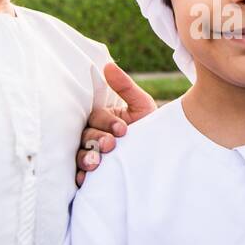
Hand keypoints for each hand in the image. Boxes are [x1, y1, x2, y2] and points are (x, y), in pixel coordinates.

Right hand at [75, 62, 157, 186]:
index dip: (107, 122)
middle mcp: (94, 136)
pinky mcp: (95, 174)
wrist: (164, 154)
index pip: (96, 117)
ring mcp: (93, 155)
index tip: (123, 129)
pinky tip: (85, 179)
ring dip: (85, 158)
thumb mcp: (142, 105)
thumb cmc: (151, 126)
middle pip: (85, 136)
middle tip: (110, 145)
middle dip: (97, 140)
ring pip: (80, 154)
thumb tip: (108, 65)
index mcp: (103, 119)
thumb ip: (125, 87)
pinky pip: (81, 176)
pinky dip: (81, 177)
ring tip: (96, 163)